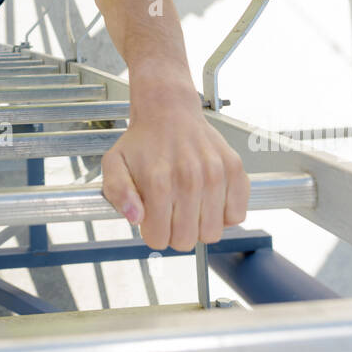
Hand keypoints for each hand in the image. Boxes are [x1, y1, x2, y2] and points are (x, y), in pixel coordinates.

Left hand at [101, 89, 249, 250]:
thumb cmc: (142, 142)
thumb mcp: (114, 163)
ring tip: (189, 206)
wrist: (169, 111)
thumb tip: (136, 218)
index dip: (153, 233)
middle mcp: (190, 178)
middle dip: (174, 233)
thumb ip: (117, 193)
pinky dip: (224, 214)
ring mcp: (215, 174)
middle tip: (170, 213)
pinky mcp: (234, 169)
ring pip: (212, 232)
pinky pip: (237, 215)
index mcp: (158, 181)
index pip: (159, 239)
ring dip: (199, 225)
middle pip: (186, 240)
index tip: (152, 219)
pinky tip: (209, 200)